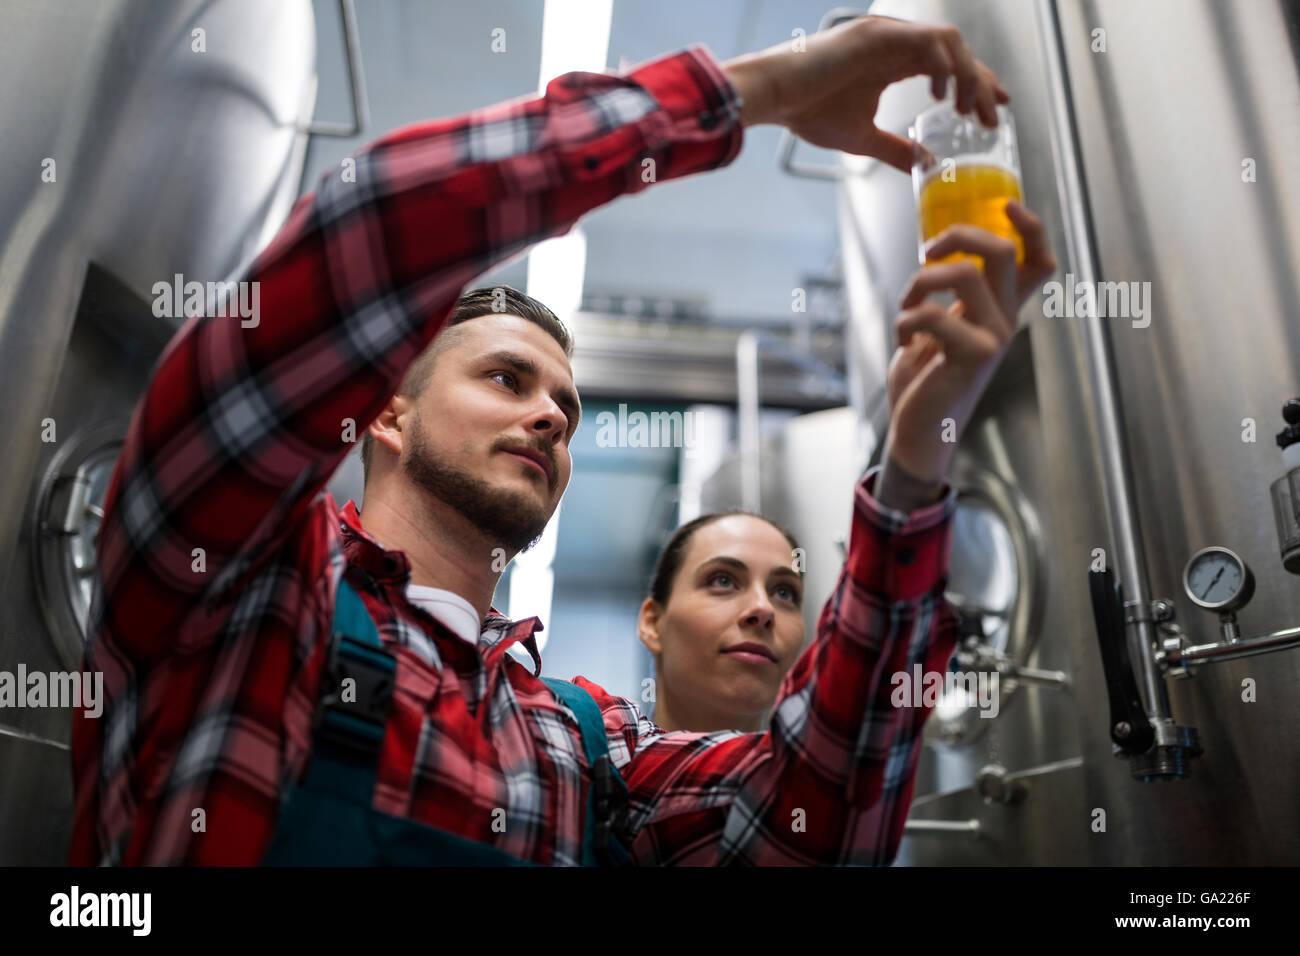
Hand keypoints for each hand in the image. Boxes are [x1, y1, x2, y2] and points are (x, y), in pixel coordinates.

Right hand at [723, 16, 1008, 170]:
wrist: (775, 97)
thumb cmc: (808, 112)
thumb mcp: (863, 139)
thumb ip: (896, 150)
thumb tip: (923, 166)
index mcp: (894, 62)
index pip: (949, 67)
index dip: (976, 85)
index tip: (993, 110)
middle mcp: (897, 44)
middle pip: (958, 54)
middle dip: (981, 83)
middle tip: (992, 114)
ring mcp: (889, 35)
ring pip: (950, 43)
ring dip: (967, 74)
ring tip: (965, 108)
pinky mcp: (880, 35)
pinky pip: (928, 42)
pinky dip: (942, 66)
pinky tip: (940, 95)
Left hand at [882, 202, 1056, 489]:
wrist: (918, 429)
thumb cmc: (925, 378)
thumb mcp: (940, 328)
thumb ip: (950, 298)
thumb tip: (940, 252)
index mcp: (1001, 311)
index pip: (1038, 263)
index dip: (1032, 229)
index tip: (1007, 203)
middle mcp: (1005, 321)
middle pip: (1002, 252)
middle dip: (958, 235)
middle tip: (926, 250)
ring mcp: (993, 339)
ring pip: (961, 274)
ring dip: (918, 282)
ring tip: (905, 306)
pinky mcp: (972, 356)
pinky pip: (932, 313)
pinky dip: (905, 320)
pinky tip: (904, 340)